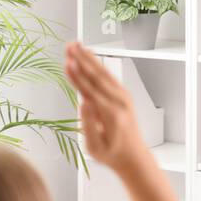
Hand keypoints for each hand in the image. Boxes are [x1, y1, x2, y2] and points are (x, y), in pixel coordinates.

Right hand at [65, 41, 146, 170]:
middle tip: (69, 46)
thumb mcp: (94, 147)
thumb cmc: (111, 154)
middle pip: (97, 76)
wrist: (133, 156)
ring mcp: (123, 97)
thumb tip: (82, 103)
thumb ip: (88, 125)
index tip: (67, 62)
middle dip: (82, 59)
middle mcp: (119, 102)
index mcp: (110, 114)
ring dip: (89, 57)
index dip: (77, 75)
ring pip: (103, 73)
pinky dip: (98, 64)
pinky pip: (108, 76)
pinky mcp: (123, 95)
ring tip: (75, 45)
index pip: (89, 90)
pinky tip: (89, 56)